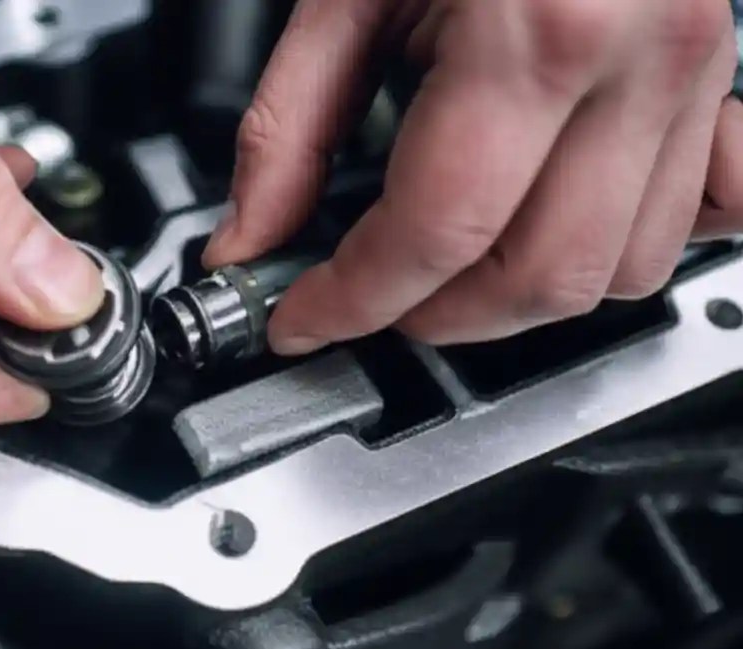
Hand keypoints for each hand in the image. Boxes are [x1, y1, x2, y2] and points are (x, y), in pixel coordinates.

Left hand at [205, 0, 742, 351]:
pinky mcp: (714, 76)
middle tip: (360, 298)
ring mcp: (695, 69)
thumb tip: (251, 236)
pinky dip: (604, 252)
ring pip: (619, 271)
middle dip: (430, 317)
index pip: (437, 231)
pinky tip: (541, 224)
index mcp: (538, 25)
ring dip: (513, 299)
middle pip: (537, 278)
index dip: (352, 301)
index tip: (299, 319)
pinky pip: (686, 218)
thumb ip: (291, 125)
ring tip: (437, 266)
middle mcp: (639, 55)